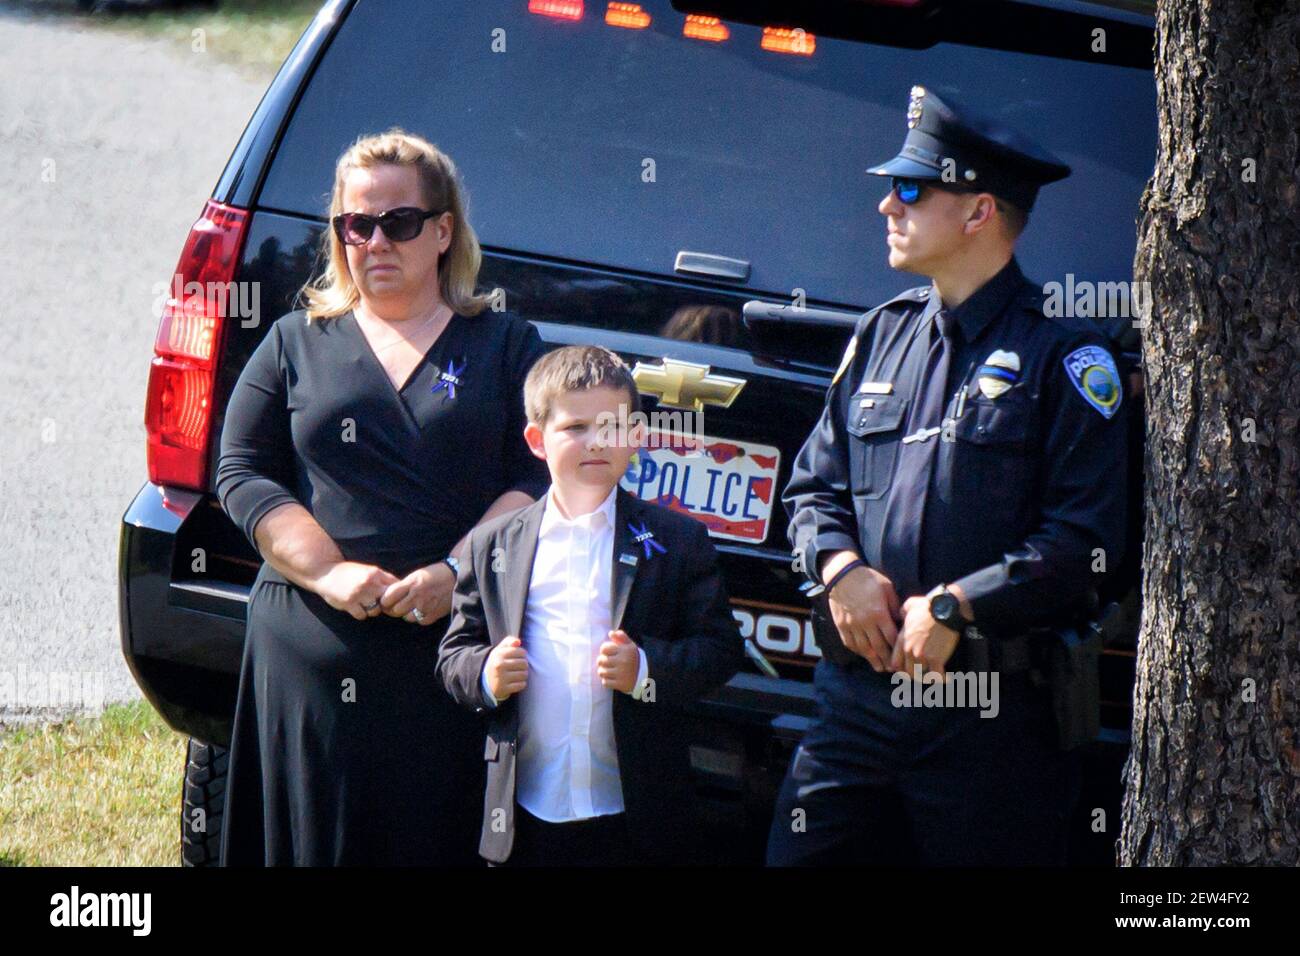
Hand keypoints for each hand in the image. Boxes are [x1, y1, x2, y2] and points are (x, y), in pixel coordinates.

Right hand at [313, 562, 400, 620]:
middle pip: (387, 601)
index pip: (395, 587)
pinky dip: (360, 614)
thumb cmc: (348, 572)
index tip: (393, 599)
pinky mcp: (348, 603)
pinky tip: (354, 607)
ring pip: (375, 610)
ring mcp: (359, 593)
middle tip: (378, 605)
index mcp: (375, 573)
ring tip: (363, 604)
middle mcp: (369, 583)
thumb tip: (400, 589)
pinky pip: (362, 615)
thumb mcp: (367, 570)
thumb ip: (382, 579)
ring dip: (371, 610)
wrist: (325, 571)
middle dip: (385, 605)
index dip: (396, 595)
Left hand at [379, 562, 454, 625]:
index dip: (385, 600)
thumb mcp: (417, 575)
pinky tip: (423, 610)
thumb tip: (388, 597)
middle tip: (396, 606)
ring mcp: (426, 606)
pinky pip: (420, 621)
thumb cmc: (434, 574)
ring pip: (406, 618)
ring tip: (411, 608)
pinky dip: (419, 617)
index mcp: (411, 583)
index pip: (389, 597)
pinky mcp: (434, 614)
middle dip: (394, 609)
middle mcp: (417, 595)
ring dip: (407, 614)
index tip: (386, 601)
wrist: (456, 577)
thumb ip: (404, 586)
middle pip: (395, 610)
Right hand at [485, 637, 527, 700]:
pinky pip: (521, 685)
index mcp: (498, 654)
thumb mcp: (500, 650)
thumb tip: (518, 641)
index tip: (517, 657)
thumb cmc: (497, 663)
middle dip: (523, 666)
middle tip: (517, 667)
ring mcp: (501, 678)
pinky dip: (520, 684)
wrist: (486, 681)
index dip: (522, 655)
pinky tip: (514, 682)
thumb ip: (509, 641)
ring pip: (524, 674)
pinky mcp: (504, 689)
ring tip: (516, 675)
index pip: (522, 652)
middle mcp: (499, 665)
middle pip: (524, 663)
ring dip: (522, 675)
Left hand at [597, 629, 639, 693]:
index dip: (604, 650)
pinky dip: (607, 681)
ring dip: (604, 672)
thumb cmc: (636, 659)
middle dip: (602, 662)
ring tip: (610, 671)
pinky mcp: (621, 684)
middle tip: (607, 663)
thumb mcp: (631, 646)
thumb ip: (622, 637)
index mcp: (625, 650)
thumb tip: (610, 633)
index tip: (608, 653)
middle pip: (600, 660)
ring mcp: (621, 673)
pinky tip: (613, 679)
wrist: (648, 676)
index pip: (604, 648)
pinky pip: (605, 683)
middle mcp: (623, 661)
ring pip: (601, 672)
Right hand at [823, 554, 900, 672]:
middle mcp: (865, 622)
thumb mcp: (887, 588)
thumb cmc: (868, 579)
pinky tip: (863, 655)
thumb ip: (894, 606)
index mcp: (879, 613)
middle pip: (878, 647)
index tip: (902, 657)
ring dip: (872, 660)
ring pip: (863, 648)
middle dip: (887, 660)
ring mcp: (852, 625)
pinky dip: (857, 651)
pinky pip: (850, 643)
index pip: (891, 637)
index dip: (897, 649)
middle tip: (893, 670)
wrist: (843, 575)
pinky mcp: (841, 625)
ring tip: (879, 667)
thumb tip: (900, 620)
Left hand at [890, 596, 961, 677]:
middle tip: (922, 674)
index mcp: (902, 639)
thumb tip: (901, 614)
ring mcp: (922, 656)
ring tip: (933, 676)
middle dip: (914, 674)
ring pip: (920, 676)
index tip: (906, 670)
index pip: (894, 663)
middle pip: (907, 672)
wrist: (945, 609)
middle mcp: (909, 650)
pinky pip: (936, 676)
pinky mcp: (936, 659)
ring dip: (927, 677)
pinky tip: (946, 679)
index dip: (899, 669)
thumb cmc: (928, 606)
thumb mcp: (909, 605)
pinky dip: (941, 678)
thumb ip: (902, 612)